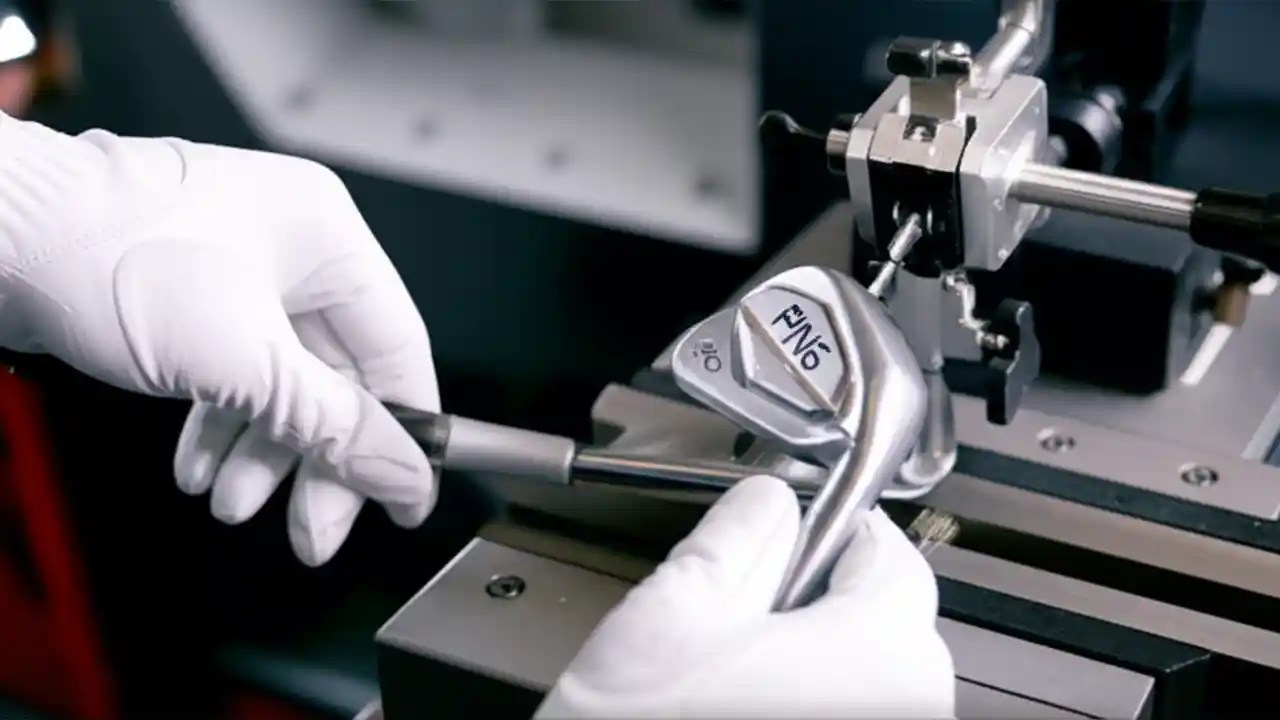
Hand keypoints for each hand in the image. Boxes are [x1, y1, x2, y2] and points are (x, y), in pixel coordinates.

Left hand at [0, 116, 438, 564]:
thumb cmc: (102, 253)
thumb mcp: (241, 358)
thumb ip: (332, 425)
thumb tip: (402, 475)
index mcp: (327, 236)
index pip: (396, 349)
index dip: (405, 433)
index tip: (403, 499)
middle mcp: (292, 250)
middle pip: (338, 378)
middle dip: (317, 460)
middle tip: (313, 531)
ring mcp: (241, 274)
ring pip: (283, 384)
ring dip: (262, 453)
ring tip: (232, 501)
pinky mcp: (195, 301)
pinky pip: (234, 375)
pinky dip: (221, 426)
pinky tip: (198, 467)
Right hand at [536, 476, 955, 718]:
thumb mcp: (668, 620)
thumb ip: (732, 541)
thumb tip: (764, 504)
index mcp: (880, 650)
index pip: (890, 555)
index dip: (836, 531)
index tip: (801, 530)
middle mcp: (912, 710)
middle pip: (888, 624)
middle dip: (821, 606)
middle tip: (746, 611)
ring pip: (871, 686)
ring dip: (818, 670)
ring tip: (731, 683)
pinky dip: (816, 713)